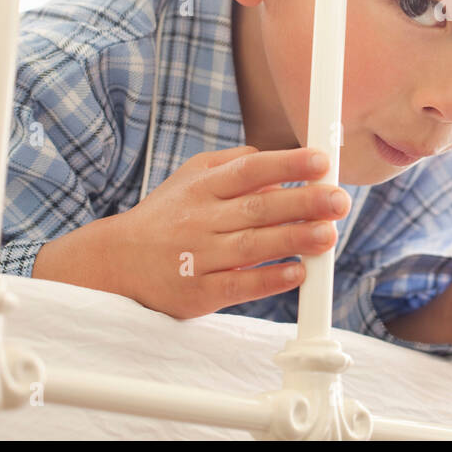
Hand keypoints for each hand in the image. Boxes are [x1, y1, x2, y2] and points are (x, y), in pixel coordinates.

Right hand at [34, 145, 350, 319]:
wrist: (113, 264)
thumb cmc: (164, 216)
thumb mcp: (191, 177)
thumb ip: (233, 163)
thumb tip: (278, 158)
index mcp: (202, 187)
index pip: (249, 170)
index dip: (286, 164)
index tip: (322, 161)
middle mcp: (200, 219)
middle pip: (256, 208)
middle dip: (302, 203)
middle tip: (338, 200)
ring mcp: (197, 257)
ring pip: (251, 247)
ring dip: (293, 240)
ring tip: (328, 235)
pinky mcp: (198, 293)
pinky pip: (238, 286)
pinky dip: (270, 280)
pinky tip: (298, 273)